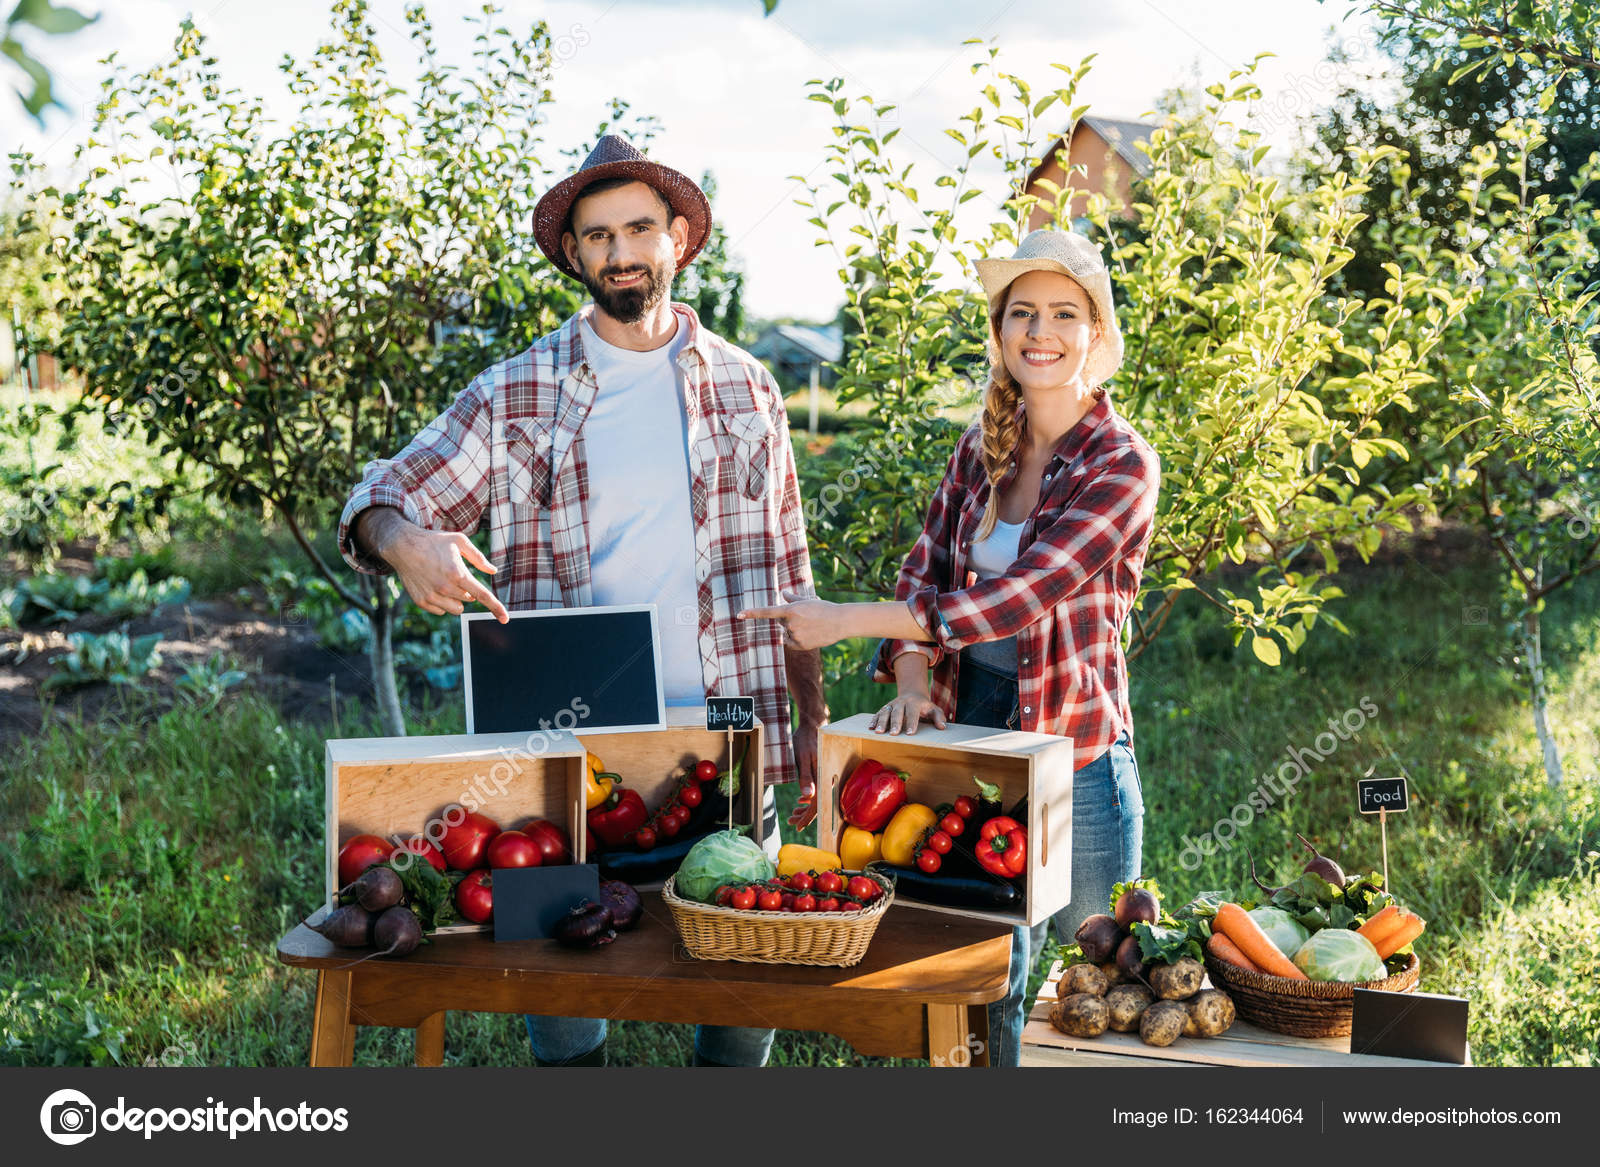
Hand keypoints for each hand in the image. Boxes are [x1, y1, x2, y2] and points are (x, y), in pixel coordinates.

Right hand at [384, 527, 508, 621]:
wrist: (402, 546)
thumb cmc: (433, 541)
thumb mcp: (459, 541)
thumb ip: (478, 557)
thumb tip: (493, 570)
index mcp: (457, 573)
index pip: (482, 595)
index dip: (496, 608)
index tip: (505, 619)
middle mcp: (445, 587)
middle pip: (469, 600)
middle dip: (467, 590)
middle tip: (455, 575)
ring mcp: (432, 596)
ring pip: (457, 609)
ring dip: (457, 599)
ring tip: (445, 581)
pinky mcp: (421, 601)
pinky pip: (441, 611)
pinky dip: (442, 602)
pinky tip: (434, 586)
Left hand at [737, 595, 841, 650]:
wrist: (840, 622)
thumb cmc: (824, 608)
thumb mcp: (808, 600)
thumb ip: (792, 598)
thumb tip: (782, 593)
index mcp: (791, 610)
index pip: (767, 612)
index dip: (752, 613)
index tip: (738, 615)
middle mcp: (790, 623)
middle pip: (780, 622)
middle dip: (789, 619)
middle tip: (806, 617)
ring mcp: (795, 636)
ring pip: (786, 632)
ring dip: (794, 629)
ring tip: (811, 625)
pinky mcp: (800, 645)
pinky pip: (791, 642)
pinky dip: (797, 639)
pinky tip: (810, 634)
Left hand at [787, 720, 819, 829]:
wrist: (812, 725)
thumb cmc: (805, 740)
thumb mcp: (802, 758)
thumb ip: (805, 777)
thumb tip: (807, 796)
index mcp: (823, 777)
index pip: (817, 804)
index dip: (807, 817)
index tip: (797, 826)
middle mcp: (826, 779)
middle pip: (817, 805)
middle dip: (804, 815)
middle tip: (791, 821)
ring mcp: (825, 776)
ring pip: (817, 799)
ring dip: (805, 808)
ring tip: (793, 814)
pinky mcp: (821, 773)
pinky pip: (817, 791)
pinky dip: (807, 798)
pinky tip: (800, 800)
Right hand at [870, 692, 946, 734]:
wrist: (912, 694)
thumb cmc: (925, 707)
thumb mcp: (934, 709)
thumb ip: (938, 717)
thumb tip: (942, 727)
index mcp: (914, 702)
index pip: (913, 712)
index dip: (912, 722)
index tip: (911, 733)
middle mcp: (901, 702)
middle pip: (897, 712)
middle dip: (895, 723)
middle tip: (894, 734)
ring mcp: (892, 704)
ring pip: (885, 712)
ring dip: (881, 722)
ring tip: (878, 732)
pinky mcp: (885, 708)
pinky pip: (878, 713)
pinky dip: (874, 720)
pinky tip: (870, 728)